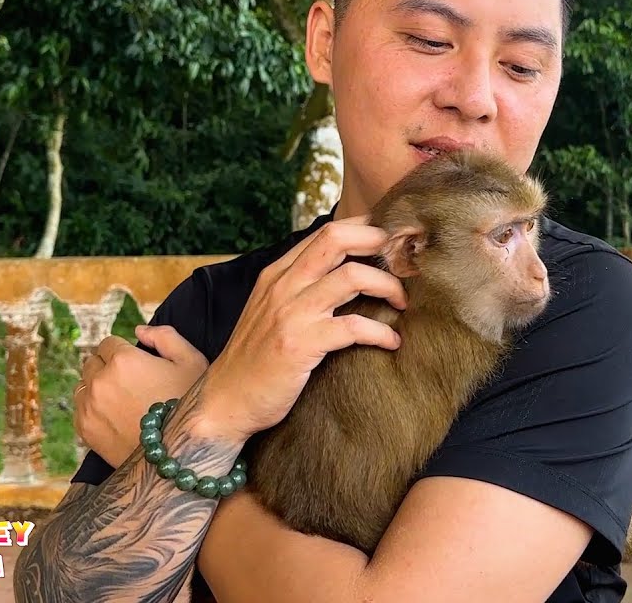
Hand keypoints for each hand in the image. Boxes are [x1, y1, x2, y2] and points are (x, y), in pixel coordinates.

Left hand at [73, 325, 208, 466]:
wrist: (180, 456)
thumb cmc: (191, 407)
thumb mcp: (193, 361)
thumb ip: (166, 336)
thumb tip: (139, 330)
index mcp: (123, 359)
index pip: (108, 343)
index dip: (125, 351)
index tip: (138, 365)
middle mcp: (99, 381)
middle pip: (92, 363)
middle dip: (108, 367)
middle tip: (133, 384)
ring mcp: (88, 408)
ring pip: (83, 386)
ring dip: (97, 388)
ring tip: (123, 402)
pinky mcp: (85, 431)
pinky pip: (80, 410)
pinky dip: (92, 410)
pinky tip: (115, 418)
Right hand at [198, 216, 408, 442]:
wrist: (226, 402)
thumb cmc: (256, 360)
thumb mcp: (271, 312)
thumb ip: (301, 289)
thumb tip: (346, 275)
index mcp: (278, 274)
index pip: (326, 233)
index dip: (365, 229)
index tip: (392, 239)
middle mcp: (283, 286)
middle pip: (336, 239)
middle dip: (378, 241)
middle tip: (405, 260)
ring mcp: (291, 314)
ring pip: (351, 277)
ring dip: (387, 286)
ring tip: (402, 302)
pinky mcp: (301, 345)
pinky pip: (354, 327)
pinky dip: (381, 332)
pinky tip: (392, 342)